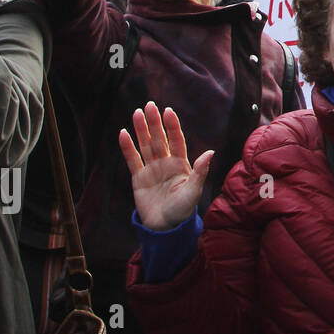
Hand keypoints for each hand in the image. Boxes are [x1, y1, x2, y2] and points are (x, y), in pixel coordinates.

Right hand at [118, 101, 212, 232]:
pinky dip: (127, 147)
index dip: (172, 126)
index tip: (168, 111)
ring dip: (141, 130)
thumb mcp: (193, 191)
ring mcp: (152, 169)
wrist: (165, 228)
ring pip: (145, 145)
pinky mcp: (138, 178)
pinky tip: (123, 133)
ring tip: (137, 113)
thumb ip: (199, 171)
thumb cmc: (183, 210)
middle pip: (159, 139)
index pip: (176, 140)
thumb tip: (210, 152)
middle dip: (154, 123)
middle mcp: (166, 163)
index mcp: (181, 164)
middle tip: (149, 105)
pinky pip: (132, 159)